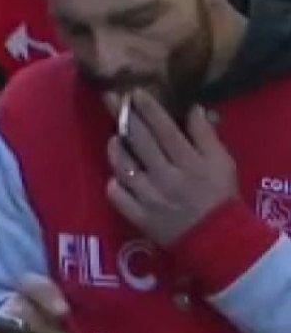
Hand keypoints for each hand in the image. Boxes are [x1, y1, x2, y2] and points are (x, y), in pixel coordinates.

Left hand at [107, 90, 237, 246]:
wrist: (218, 241)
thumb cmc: (220, 197)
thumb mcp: (222, 163)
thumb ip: (206, 135)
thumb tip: (193, 108)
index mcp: (189, 163)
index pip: (164, 130)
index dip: (148, 109)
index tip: (134, 92)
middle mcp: (166, 177)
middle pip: (139, 141)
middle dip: (123, 116)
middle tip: (109, 97)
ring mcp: (149, 197)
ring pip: (122, 165)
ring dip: (115, 148)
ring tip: (114, 139)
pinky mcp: (137, 216)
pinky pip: (115, 193)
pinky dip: (114, 182)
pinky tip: (117, 175)